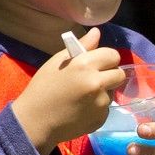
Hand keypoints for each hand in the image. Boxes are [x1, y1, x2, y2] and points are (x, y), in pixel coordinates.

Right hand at [10, 27, 122, 154]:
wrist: (35, 121)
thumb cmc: (42, 88)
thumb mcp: (57, 62)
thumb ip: (82, 46)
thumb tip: (97, 32)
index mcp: (85, 65)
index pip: (113, 55)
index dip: (106, 59)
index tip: (97, 63)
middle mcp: (97, 83)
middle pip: (119, 74)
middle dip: (110, 74)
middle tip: (93, 79)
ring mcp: (101, 103)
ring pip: (112, 92)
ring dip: (103, 91)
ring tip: (82, 96)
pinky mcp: (101, 119)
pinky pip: (105, 108)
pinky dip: (97, 107)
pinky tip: (81, 109)